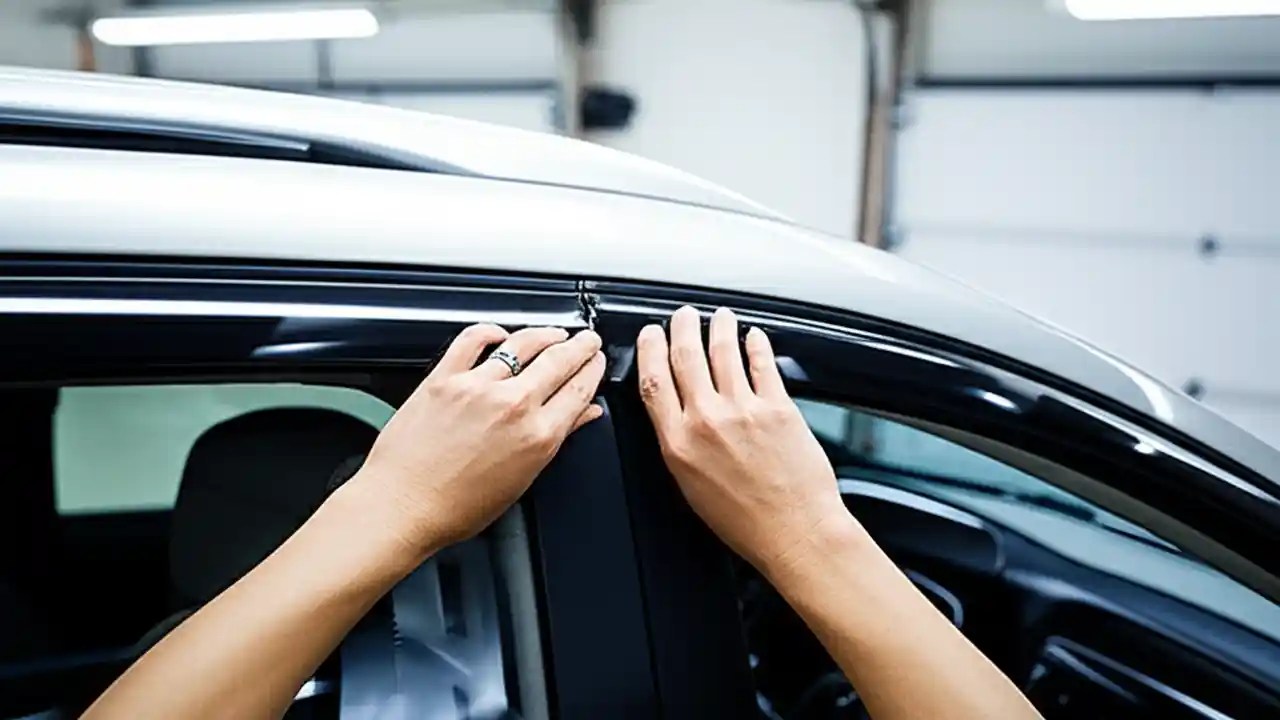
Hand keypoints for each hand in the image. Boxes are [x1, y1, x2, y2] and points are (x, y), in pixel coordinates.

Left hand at [353, 324, 604, 555]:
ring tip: (553, 334)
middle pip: (560, 359)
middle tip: (586, 340)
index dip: (594, 369)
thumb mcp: (521, 479)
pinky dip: (490, 331)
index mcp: (538, 436)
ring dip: (545, 334)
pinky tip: (499, 333)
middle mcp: (512, 406)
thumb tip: (582, 416)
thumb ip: (556, 440)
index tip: (596, 362)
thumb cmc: (455, 507)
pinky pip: (473, 339)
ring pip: (523, 343)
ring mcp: (478, 387)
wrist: (402, 506)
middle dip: (581, 345)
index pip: (580, 389)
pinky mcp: (445, 377)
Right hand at [636, 306, 853, 573]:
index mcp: (679, 443)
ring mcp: (744, 410)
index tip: (650, 336)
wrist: (794, 533)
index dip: (649, 350)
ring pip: (723, 351)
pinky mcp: (778, 408)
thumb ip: (680, 446)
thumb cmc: (745, 522)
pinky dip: (756, 344)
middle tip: (683, 316)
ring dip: (719, 327)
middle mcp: (708, 421)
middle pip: (686, 356)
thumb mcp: (691, 487)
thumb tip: (676, 417)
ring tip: (719, 317)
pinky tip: (755, 336)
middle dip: (682, 328)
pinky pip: (763, 364)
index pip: (653, 381)